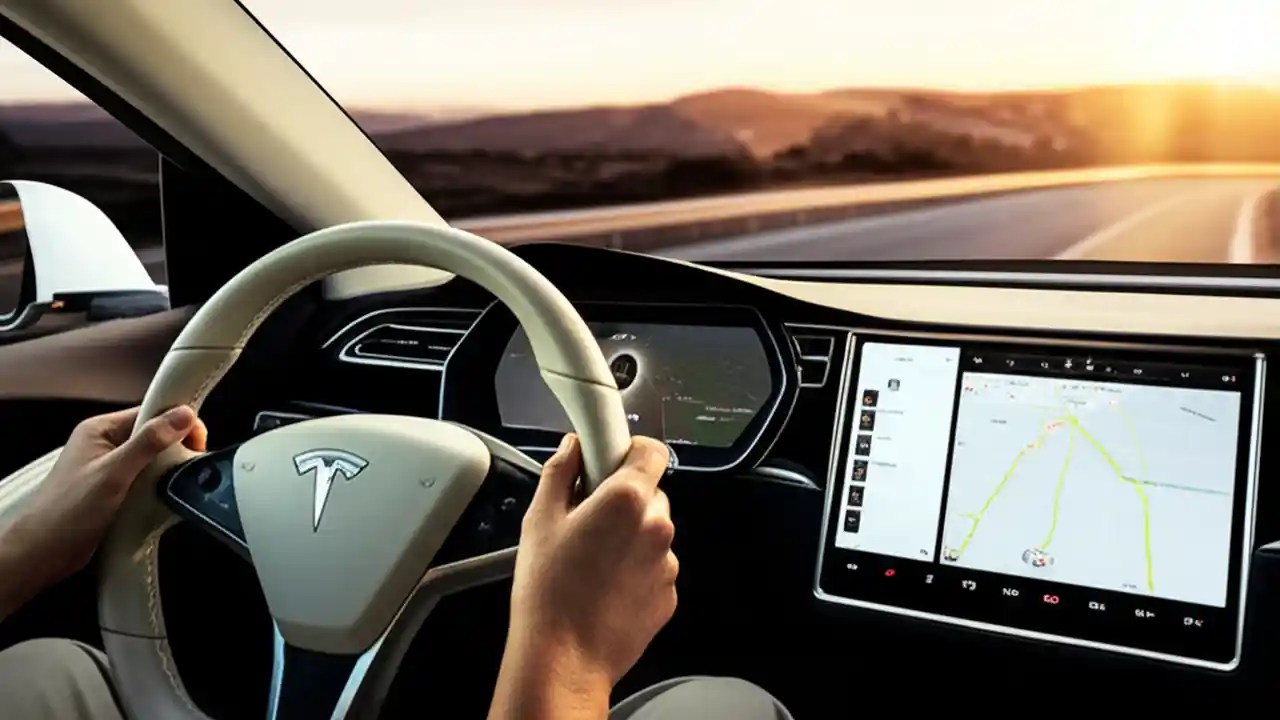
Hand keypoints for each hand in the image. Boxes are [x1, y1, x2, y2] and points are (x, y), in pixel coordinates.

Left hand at [0, 406, 205, 617]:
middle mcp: (105, 445)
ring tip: (174, 485)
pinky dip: (159, 488)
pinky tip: (163, 497)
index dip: (177, 423)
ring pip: (153, 460)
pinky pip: (147, 480)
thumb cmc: (65, 512)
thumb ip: (148, 442)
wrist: (44, 553)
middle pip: (154, 436)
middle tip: (187, 467)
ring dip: (166, 472)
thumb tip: (181, 416)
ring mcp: (110, 469)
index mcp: (100, 430)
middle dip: (174, 450)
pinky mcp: (116, 490)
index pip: (149, 412)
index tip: (197, 440)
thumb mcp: (113, 472)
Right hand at [489, 434, 676, 719]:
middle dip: (623, 498)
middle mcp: (657, 527)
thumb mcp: (539, 520)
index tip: (609, 460)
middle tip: (587, 517)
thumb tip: (572, 448)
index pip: (651, 450)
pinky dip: (635, 569)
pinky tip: (603, 585)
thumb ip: (560, 472)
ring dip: (630, 536)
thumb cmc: (548, 592)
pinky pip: (654, 567)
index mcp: (627, 499)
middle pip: (651, 492)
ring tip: (591, 560)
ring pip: (652, 532)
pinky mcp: (668, 594)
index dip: (629, 450)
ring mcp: (667, 563)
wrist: (564, 658)